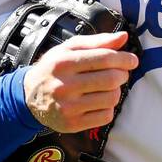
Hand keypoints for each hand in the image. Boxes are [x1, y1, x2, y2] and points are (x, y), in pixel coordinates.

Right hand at [23, 30, 138, 133]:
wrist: (29, 96)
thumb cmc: (54, 68)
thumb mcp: (69, 48)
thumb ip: (97, 41)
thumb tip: (123, 37)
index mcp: (64, 62)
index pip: (104, 58)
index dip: (124, 58)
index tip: (132, 60)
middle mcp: (64, 85)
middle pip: (110, 79)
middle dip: (122, 74)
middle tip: (120, 73)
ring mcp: (68, 107)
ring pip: (111, 98)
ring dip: (116, 91)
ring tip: (107, 87)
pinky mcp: (72, 124)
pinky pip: (105, 116)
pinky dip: (108, 107)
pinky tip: (99, 101)